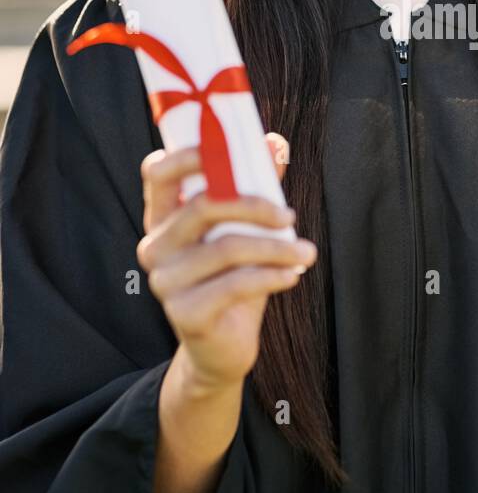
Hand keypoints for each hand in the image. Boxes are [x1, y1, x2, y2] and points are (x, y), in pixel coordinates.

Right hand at [137, 132, 316, 391]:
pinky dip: (272, 275)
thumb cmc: (232, 280)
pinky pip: (236, 284)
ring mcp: (165, 281)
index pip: (157, 174)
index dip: (187, 155)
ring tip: (307, 252)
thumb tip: (275, 143)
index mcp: (163, 219)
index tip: (228, 147)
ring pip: (227, 247)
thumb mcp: (243, 231)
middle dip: (254, 205)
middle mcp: (155, 247)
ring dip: (276, 247)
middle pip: (202, 207)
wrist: (222, 349)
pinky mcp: (184, 313)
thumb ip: (254, 186)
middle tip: (291, 215)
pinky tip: (292, 275)